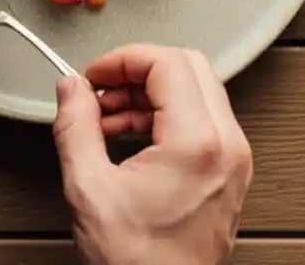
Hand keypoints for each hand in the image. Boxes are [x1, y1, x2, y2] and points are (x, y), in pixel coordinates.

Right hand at [53, 45, 253, 264]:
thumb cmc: (137, 262)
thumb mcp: (88, 187)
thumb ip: (75, 126)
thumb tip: (71, 89)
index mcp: (197, 143)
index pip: (167, 63)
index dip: (122, 59)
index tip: (94, 75)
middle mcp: (226, 147)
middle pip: (189, 68)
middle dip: (137, 71)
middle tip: (100, 90)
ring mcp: (233, 161)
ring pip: (197, 92)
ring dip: (147, 96)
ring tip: (105, 120)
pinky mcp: (228, 175)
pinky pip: (201, 122)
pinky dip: (163, 118)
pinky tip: (126, 139)